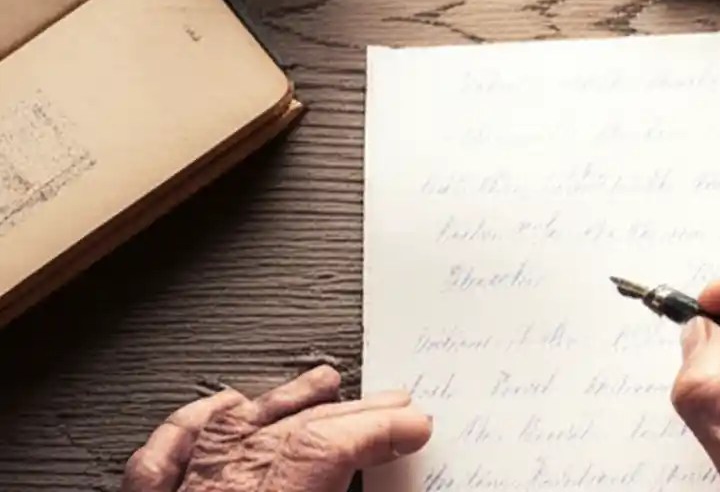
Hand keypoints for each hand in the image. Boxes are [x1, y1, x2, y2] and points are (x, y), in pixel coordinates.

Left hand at [120, 365, 431, 491]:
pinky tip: (222, 406)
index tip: (413, 424)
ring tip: (326, 382)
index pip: (325, 448)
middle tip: (393, 407)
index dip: (377, 428)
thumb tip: (399, 484)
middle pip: (286, 432)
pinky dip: (195, 425)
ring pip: (228, 428)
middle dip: (350, 412)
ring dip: (284, 400)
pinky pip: (160, 457)